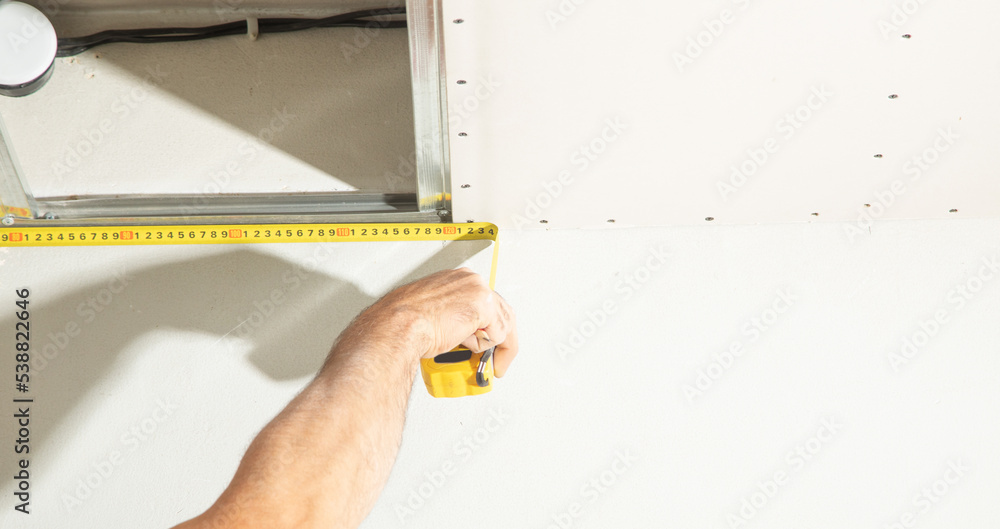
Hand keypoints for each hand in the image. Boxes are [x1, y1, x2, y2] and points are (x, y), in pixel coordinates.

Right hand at [369, 268, 518, 376]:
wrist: (398, 326)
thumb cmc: (405, 322)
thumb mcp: (433, 315)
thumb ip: (453, 318)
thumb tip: (462, 333)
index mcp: (457, 279)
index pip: (487, 302)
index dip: (489, 327)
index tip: (487, 341)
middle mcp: (470, 280)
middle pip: (501, 311)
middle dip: (500, 339)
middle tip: (494, 360)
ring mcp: (478, 290)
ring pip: (503, 324)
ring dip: (491, 346)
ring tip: (476, 357)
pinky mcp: (484, 305)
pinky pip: (499, 333)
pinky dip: (486, 347)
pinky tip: (469, 346)